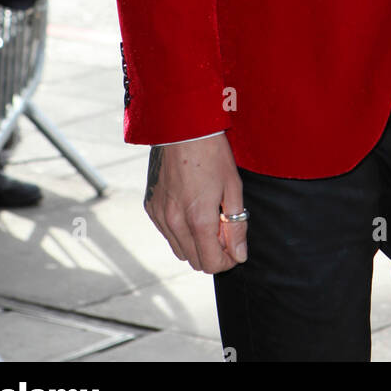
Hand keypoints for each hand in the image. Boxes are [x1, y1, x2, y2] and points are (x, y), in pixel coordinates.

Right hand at [144, 134, 246, 273]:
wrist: (181, 126)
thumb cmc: (212, 153)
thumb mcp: (233, 187)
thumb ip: (237, 225)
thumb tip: (240, 255)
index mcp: (198, 219)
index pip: (212, 264)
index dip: (228, 260)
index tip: (235, 247)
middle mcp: (174, 222)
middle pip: (195, 261)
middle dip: (213, 253)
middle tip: (224, 229)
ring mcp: (159, 215)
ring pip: (179, 250)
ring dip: (196, 244)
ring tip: (208, 217)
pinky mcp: (150, 206)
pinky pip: (166, 232)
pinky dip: (180, 230)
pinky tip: (190, 207)